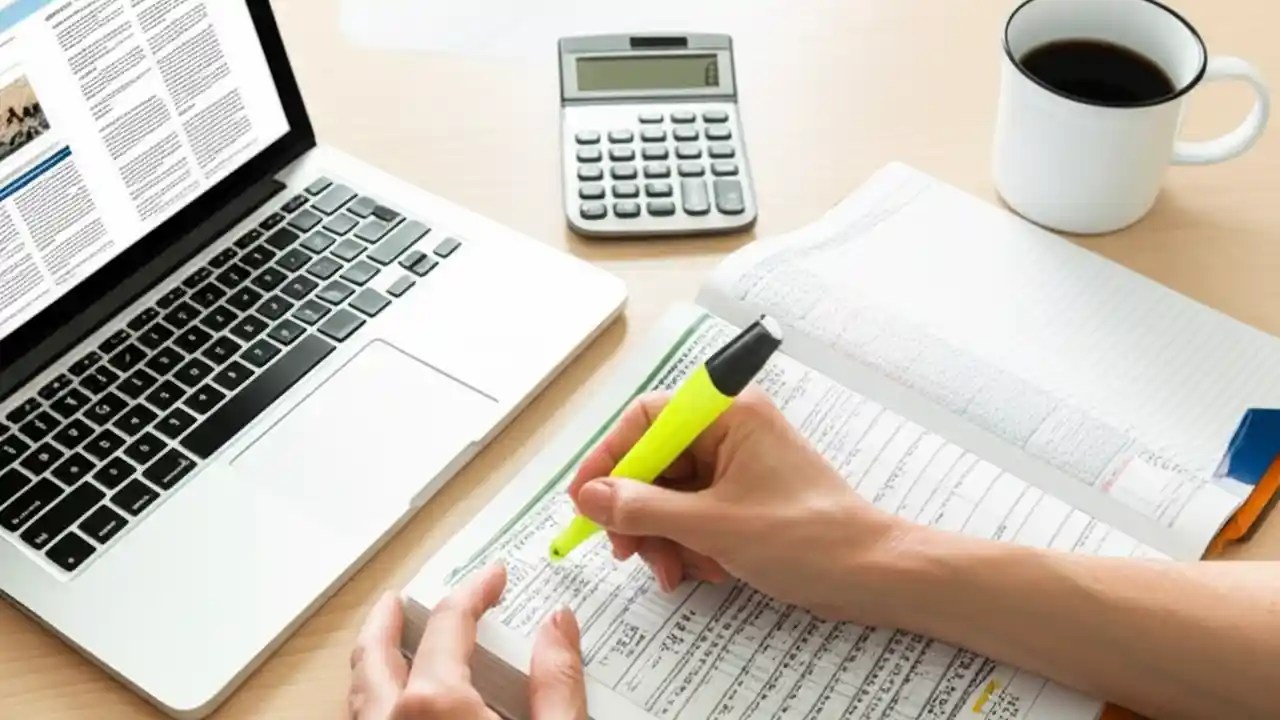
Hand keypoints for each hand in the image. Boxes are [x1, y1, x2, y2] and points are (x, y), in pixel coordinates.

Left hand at [349, 564, 586, 718]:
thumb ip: (557, 683)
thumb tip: (558, 626)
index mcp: (433, 705)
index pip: (450, 625)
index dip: (475, 592)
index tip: (492, 577)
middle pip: (376, 656)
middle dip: (387, 621)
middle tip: (398, 600)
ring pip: (359, 695)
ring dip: (373, 661)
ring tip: (386, 644)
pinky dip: (372, 700)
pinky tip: (392, 703)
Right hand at [568, 387, 909, 622]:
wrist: (870, 573)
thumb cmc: (809, 538)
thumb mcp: (713, 525)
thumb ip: (643, 508)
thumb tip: (589, 496)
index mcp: (727, 413)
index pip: (645, 419)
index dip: (608, 458)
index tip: (583, 499)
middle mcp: (729, 430)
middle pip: (652, 461)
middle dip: (638, 512)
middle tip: (627, 551)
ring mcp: (736, 464)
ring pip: (668, 494)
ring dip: (662, 536)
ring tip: (675, 571)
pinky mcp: (742, 497)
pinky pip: (691, 513)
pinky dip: (687, 543)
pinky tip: (704, 570)